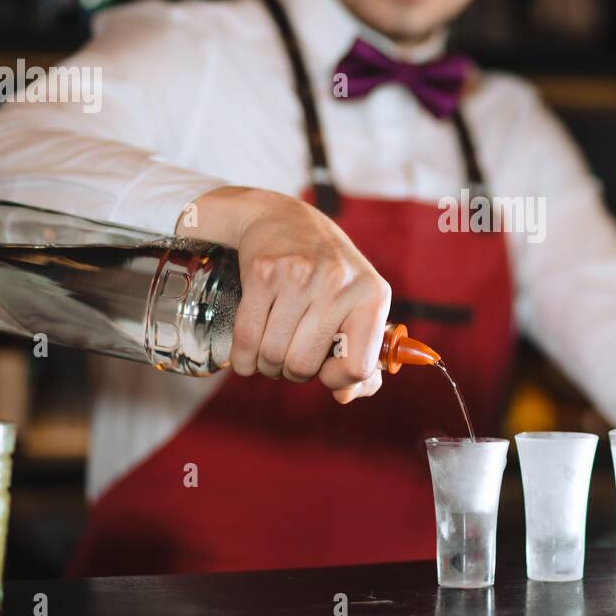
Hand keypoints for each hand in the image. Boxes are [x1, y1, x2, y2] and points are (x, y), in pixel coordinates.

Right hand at [180, 186, 390, 402]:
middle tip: (290, 353)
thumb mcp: (357, 303)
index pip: (356, 367)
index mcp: (372, 295)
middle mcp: (338, 283)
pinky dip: (242, 359)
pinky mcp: (263, 273)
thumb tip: (346, 396)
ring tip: (272, 346)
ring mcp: (299, 276)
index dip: (335, 379)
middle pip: (303, 365)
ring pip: (272, 356)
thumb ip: (362, 356)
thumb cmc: (326, 272)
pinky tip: (247, 353)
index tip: (324, 368)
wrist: (284, 218)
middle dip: (292, 371)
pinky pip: (246, 339)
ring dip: (266, 364)